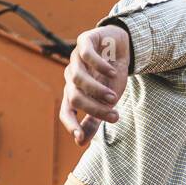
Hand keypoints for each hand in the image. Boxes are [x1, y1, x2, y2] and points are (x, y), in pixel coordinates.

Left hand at [59, 23, 130, 147]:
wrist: (119, 45)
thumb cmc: (110, 77)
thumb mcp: (104, 102)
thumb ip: (93, 121)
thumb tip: (80, 144)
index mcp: (73, 92)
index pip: (66, 112)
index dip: (70, 125)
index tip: (79, 138)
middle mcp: (71, 76)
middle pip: (75, 97)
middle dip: (94, 109)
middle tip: (115, 115)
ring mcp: (76, 58)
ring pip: (78, 78)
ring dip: (97, 90)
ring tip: (114, 97)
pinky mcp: (85, 41)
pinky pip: (86, 54)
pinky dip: (99, 65)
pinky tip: (111, 72)